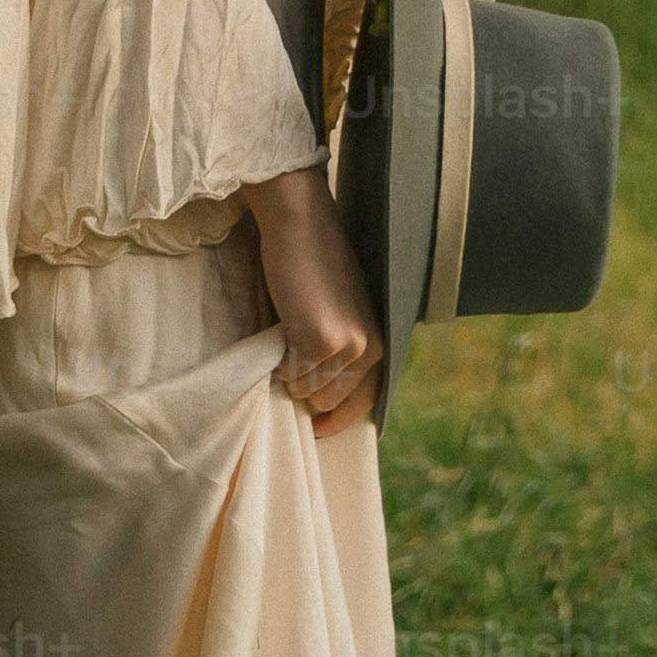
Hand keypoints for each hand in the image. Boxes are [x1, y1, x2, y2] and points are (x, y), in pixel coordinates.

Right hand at [245, 162, 382, 422]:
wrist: (301, 226)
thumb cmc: (312, 263)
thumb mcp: (340, 311)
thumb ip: (339, 349)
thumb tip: (319, 393)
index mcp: (378, 341)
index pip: (366, 400)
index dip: (341, 418)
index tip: (319, 430)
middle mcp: (369, 349)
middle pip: (330, 402)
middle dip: (306, 390)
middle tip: (289, 363)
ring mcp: (346, 348)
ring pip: (307, 393)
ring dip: (289, 376)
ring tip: (286, 340)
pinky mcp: (319, 342)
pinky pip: (289, 378)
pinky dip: (277, 365)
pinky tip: (281, 333)